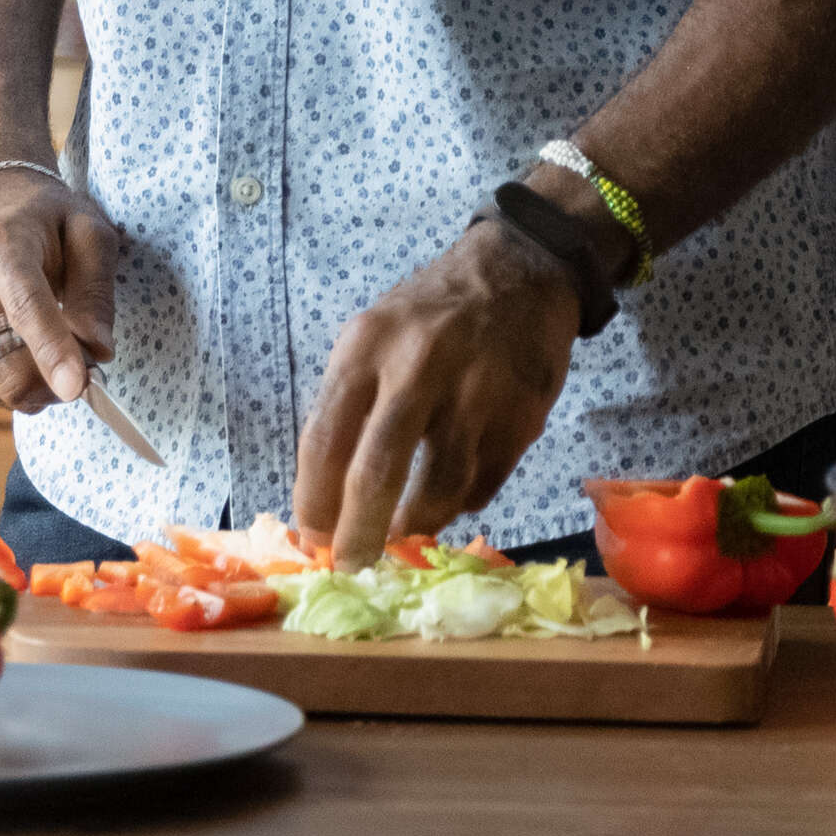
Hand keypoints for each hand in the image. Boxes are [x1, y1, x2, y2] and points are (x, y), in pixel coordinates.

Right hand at [0, 165, 115, 415]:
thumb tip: (99, 351)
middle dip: (56, 382)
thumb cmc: (40, 215)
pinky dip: (10, 379)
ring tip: (47, 339)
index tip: (76, 388)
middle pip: (9, 366)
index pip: (26, 307)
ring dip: (36, 381)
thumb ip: (96, 291)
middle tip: (84, 362)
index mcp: (2, 245)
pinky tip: (16, 342)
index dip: (52, 351)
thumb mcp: (85, 229)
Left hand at [290, 219, 580, 564]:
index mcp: (366, 347)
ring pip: (438, 490)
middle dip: (359, 535)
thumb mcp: (373, 336)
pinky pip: (484, 484)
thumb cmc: (430, 313)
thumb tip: (327, 497)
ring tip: (403, 534)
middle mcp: (417, 367)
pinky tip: (451, 495)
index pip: (324, 440)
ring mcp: (475, 393)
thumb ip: (351, 405)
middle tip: (353, 566)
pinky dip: (462, 502)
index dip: (314, 501)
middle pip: (376, 473)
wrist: (521, 269)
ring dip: (416, 526)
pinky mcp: (521, 417)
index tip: (314, 539)